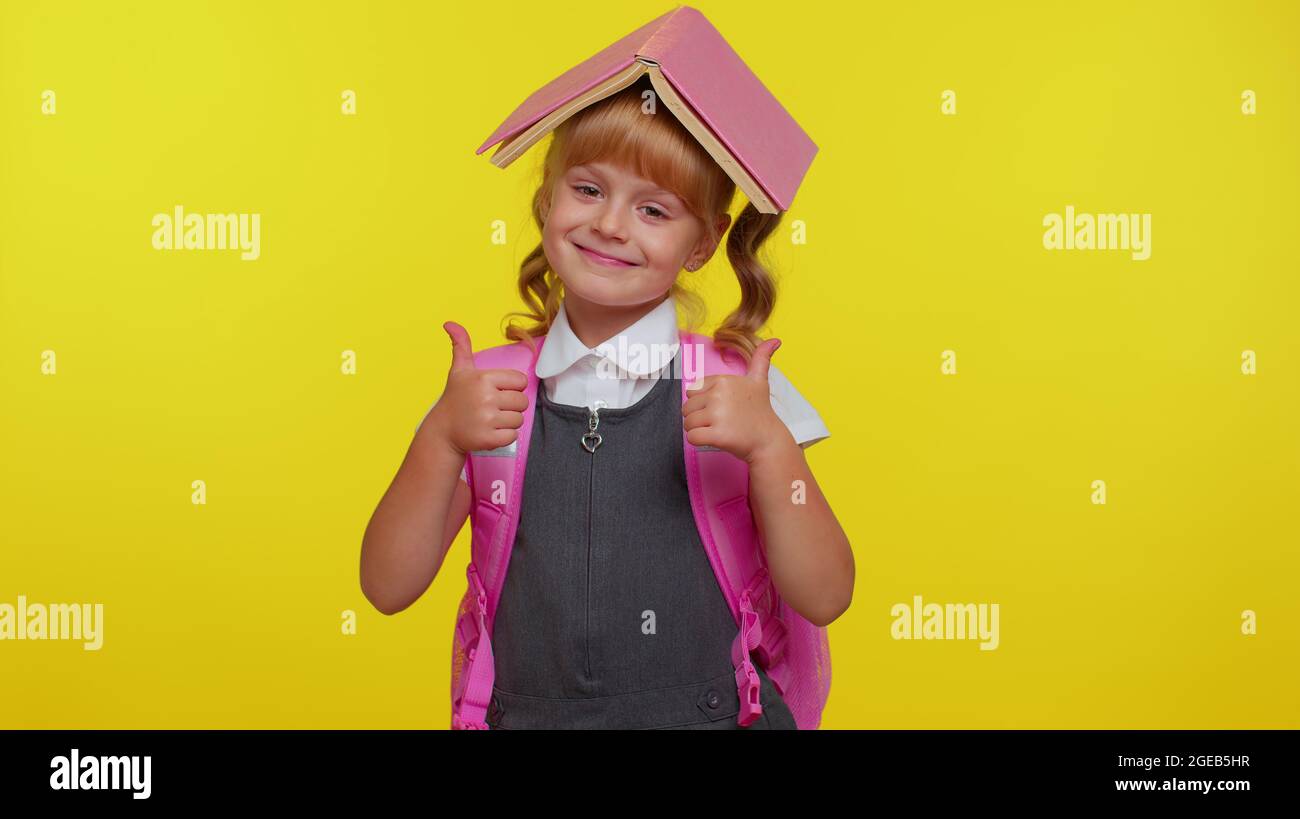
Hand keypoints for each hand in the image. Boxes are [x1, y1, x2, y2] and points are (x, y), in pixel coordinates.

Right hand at [426, 322, 528, 456]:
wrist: (442, 431)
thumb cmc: (455, 398)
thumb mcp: (459, 370)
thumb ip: (461, 345)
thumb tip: (450, 323)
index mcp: (484, 378)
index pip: (520, 381)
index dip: (512, 387)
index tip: (497, 392)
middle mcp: (486, 397)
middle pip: (522, 401)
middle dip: (512, 406)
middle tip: (494, 408)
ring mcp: (487, 419)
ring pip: (519, 419)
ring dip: (509, 422)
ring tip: (491, 420)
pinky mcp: (488, 439)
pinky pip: (513, 436)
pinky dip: (505, 436)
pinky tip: (491, 432)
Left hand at [681, 338, 792, 463]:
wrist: (769, 440)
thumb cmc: (760, 412)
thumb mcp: (759, 381)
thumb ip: (761, 358)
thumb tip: (775, 340)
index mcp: (724, 380)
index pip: (692, 391)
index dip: (703, 402)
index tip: (722, 407)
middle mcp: (719, 395)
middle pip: (687, 407)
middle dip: (699, 417)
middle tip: (720, 421)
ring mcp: (718, 415)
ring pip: (687, 423)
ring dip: (698, 429)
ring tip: (718, 429)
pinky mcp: (717, 434)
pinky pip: (692, 437)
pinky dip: (698, 440)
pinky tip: (714, 439)